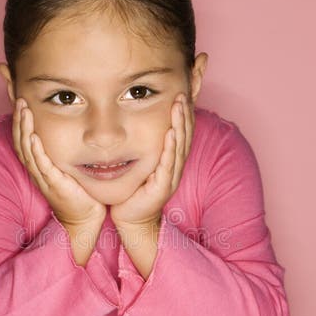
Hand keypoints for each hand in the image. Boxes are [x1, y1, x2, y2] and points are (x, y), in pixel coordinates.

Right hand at [12, 98, 105, 229]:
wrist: (84, 220)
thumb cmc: (80, 194)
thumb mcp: (69, 169)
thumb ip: (66, 154)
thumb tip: (74, 132)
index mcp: (39, 167)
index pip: (25, 140)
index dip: (21, 122)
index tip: (21, 103)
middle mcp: (37, 171)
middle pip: (21, 142)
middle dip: (19, 120)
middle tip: (19, 100)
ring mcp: (43, 178)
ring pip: (27, 150)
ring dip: (24, 129)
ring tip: (24, 111)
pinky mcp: (53, 185)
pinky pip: (41, 165)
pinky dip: (36, 150)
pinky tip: (33, 137)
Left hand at [110, 92, 194, 229]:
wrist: (130, 220)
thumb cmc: (133, 192)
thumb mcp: (141, 165)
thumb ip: (144, 149)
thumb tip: (134, 125)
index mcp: (171, 162)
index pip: (182, 134)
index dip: (183, 116)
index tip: (180, 96)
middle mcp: (175, 168)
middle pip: (185, 137)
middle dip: (184, 115)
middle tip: (182, 95)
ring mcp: (171, 178)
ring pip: (179, 147)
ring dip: (180, 125)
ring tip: (179, 107)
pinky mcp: (163, 187)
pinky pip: (169, 164)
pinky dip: (171, 148)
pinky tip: (171, 133)